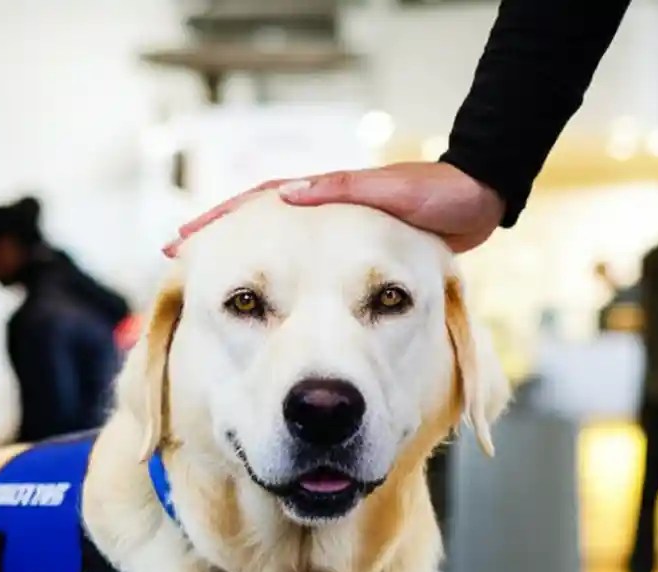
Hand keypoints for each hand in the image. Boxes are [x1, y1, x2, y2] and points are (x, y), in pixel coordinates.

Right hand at [167, 162, 505, 256]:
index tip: (186, 238)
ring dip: (246, 258)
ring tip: (213, 280)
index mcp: (324, 190)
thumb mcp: (392, 191)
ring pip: (279, 243)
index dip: (221, 220)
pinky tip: (269, 295)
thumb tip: (289, 191)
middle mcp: (323, 206)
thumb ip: (343, 190)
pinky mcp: (354, 248)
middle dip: (219, 237)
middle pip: (258, 221)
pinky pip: (307, 260)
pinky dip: (282, 272)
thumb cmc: (438, 194)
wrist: (478, 199)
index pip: (259, 201)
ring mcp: (336, 227)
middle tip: (180, 258)